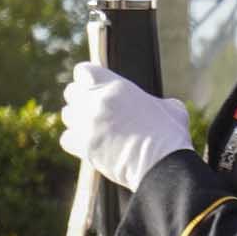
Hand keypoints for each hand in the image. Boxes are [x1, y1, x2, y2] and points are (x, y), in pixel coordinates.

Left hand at [56, 61, 186, 189]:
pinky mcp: (82, 146)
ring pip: (66, 115)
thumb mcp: (171, 108)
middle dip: (80, 98)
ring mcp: (86, 124)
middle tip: (94, 109)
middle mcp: (96, 102)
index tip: (94, 86)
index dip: (87, 78)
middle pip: (71, 92)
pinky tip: (89, 145)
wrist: (162, 164)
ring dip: (77, 120)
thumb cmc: (170, 136)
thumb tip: (160, 107)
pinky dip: (74, 142)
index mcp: (115, 86)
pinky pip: (65, 139)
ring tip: (93, 128)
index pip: (83, 71)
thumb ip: (156, 101)